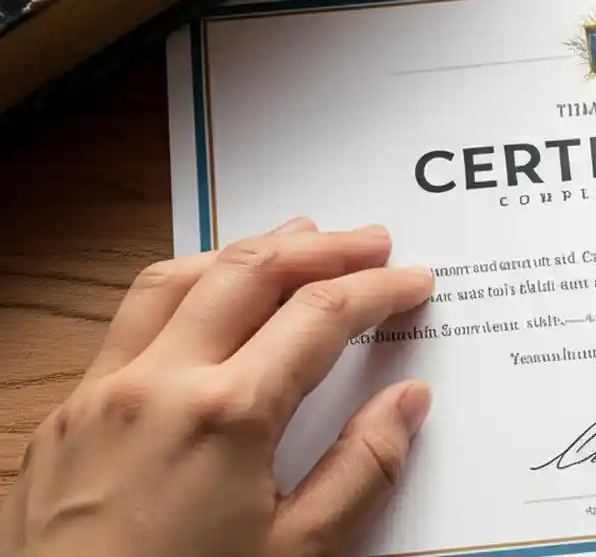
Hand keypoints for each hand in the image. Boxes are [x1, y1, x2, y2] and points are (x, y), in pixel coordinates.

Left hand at [0, 218, 433, 556]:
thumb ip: (362, 470)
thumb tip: (408, 401)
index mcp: (227, 415)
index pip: (320, 315)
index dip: (377, 289)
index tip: (411, 282)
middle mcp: (159, 382)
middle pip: (252, 273)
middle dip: (322, 247)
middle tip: (371, 242)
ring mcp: (103, 391)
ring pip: (180, 278)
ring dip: (247, 251)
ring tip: (296, 241)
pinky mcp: (66, 412)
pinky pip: (130, 317)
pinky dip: (185, 285)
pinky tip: (207, 300)